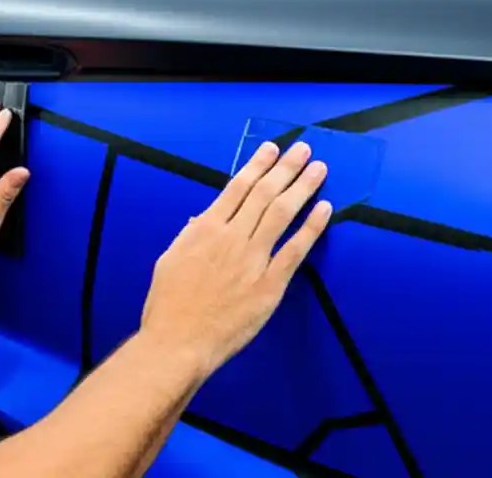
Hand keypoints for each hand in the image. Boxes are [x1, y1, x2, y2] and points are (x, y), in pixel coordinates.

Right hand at [139, 141, 330, 375]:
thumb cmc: (168, 305)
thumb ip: (190, 236)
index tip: (272, 149)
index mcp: (205, 229)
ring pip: (281, 213)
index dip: (258, 165)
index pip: (237, 187)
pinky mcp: (269, 285)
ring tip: (318, 168)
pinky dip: (311, 227)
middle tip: (304, 149)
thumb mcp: (170, 260)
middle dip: (285, 168)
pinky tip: (324, 208)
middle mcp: (231, 237)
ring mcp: (252, 260)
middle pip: (264, 193)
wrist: (178, 342)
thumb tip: (203, 218)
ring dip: (302, 187)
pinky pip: (295, 250)